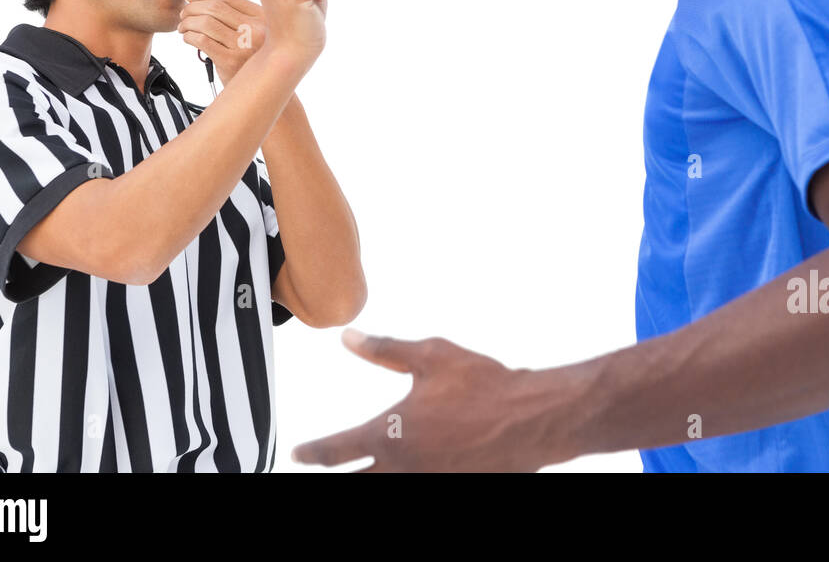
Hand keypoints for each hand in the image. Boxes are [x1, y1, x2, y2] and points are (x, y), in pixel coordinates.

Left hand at [176, 0, 266, 86]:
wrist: (260, 87)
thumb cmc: (251, 57)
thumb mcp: (253, 31)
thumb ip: (234, 14)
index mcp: (263, 17)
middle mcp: (257, 29)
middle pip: (215, 7)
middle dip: (192, 8)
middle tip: (184, 14)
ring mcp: (244, 46)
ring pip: (206, 22)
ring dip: (188, 23)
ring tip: (183, 27)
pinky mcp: (230, 61)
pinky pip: (202, 40)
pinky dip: (189, 37)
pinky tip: (188, 39)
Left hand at [291, 329, 566, 471]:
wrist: (531, 418)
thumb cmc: (483, 383)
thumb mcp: (431, 356)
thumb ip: (385, 349)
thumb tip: (349, 338)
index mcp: (391, 434)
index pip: (338, 451)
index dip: (313, 452)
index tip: (297, 453)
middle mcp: (404, 466)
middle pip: (356, 483)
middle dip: (337, 479)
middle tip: (323, 472)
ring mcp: (429, 481)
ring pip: (385, 488)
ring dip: (370, 480)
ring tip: (360, 474)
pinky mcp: (452, 485)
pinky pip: (420, 486)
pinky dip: (405, 479)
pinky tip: (404, 471)